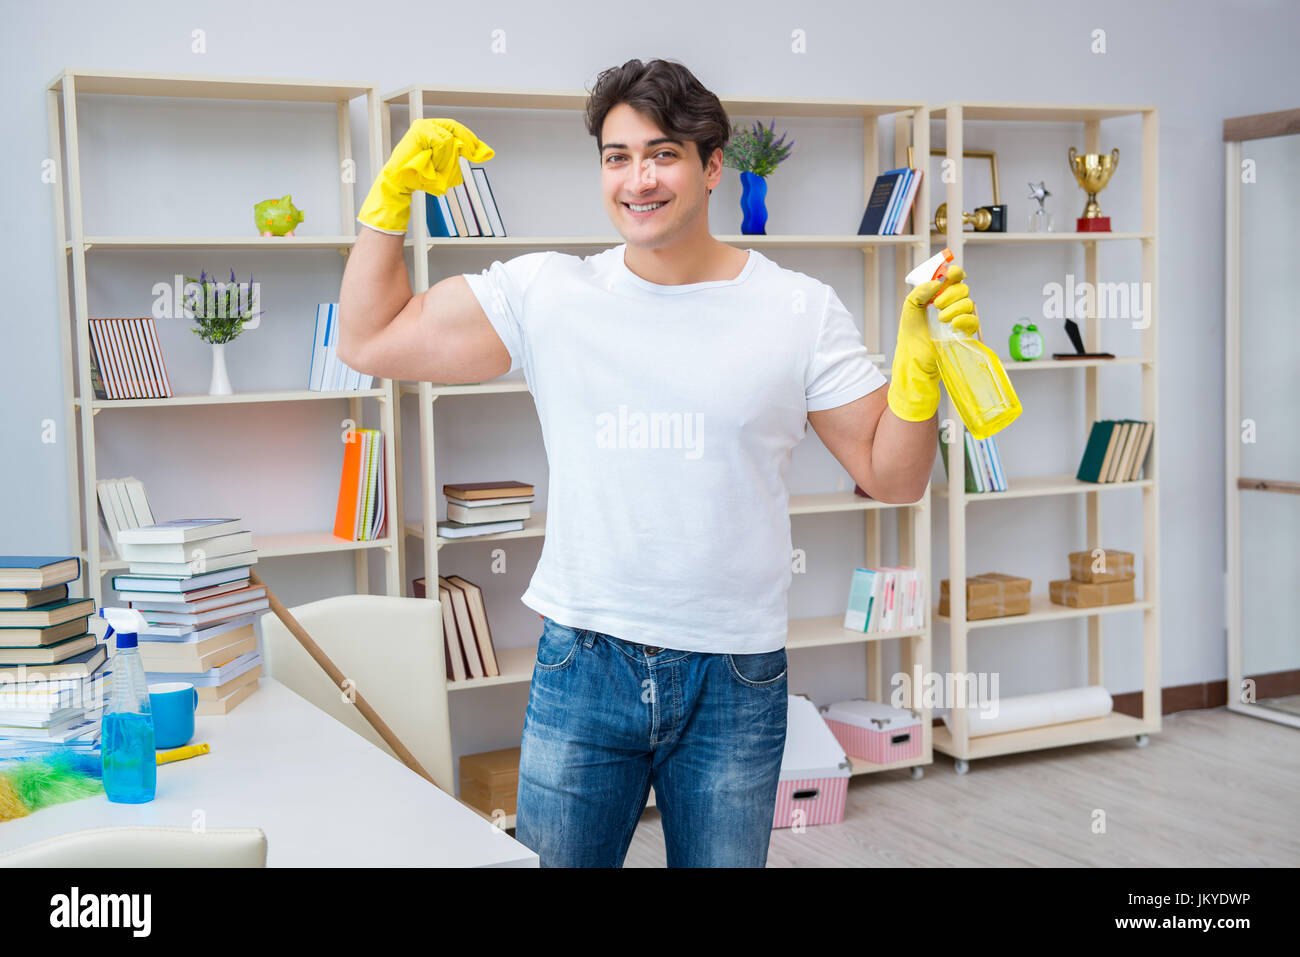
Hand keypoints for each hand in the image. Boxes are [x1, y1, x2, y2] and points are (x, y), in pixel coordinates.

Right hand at [357, 118, 494, 234]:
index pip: (457, 129)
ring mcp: (423, 126)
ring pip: (449, 139)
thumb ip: (461, 155)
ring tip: (435, 167)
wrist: (401, 181)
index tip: (485, 152)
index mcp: (434, 130)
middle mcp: (428, 124)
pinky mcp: (420, 130)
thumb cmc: (421, 175)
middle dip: (468, 142)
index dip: (472, 139)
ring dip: (446, 158)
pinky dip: (439, 156)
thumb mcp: (447, 164)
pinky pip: (441, 142)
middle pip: (456, 128)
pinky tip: (432, 163)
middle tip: (474, 156)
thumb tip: (486, 152)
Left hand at [887, 265, 981, 421]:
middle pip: (963, 288)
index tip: (951, 274)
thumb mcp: (910, 309)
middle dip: (951, 294)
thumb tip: (936, 282)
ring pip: (969, 303)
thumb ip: (919, 292)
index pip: (953, 277)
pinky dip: (965, 320)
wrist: (914, 359)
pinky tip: (953, 325)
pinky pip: (973, 320)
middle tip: (937, 305)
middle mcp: (951, 305)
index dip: (955, 272)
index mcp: (938, 296)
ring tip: (940, 320)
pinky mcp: (965, 332)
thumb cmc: (910, 336)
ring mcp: (959, 318)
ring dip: (955, 309)